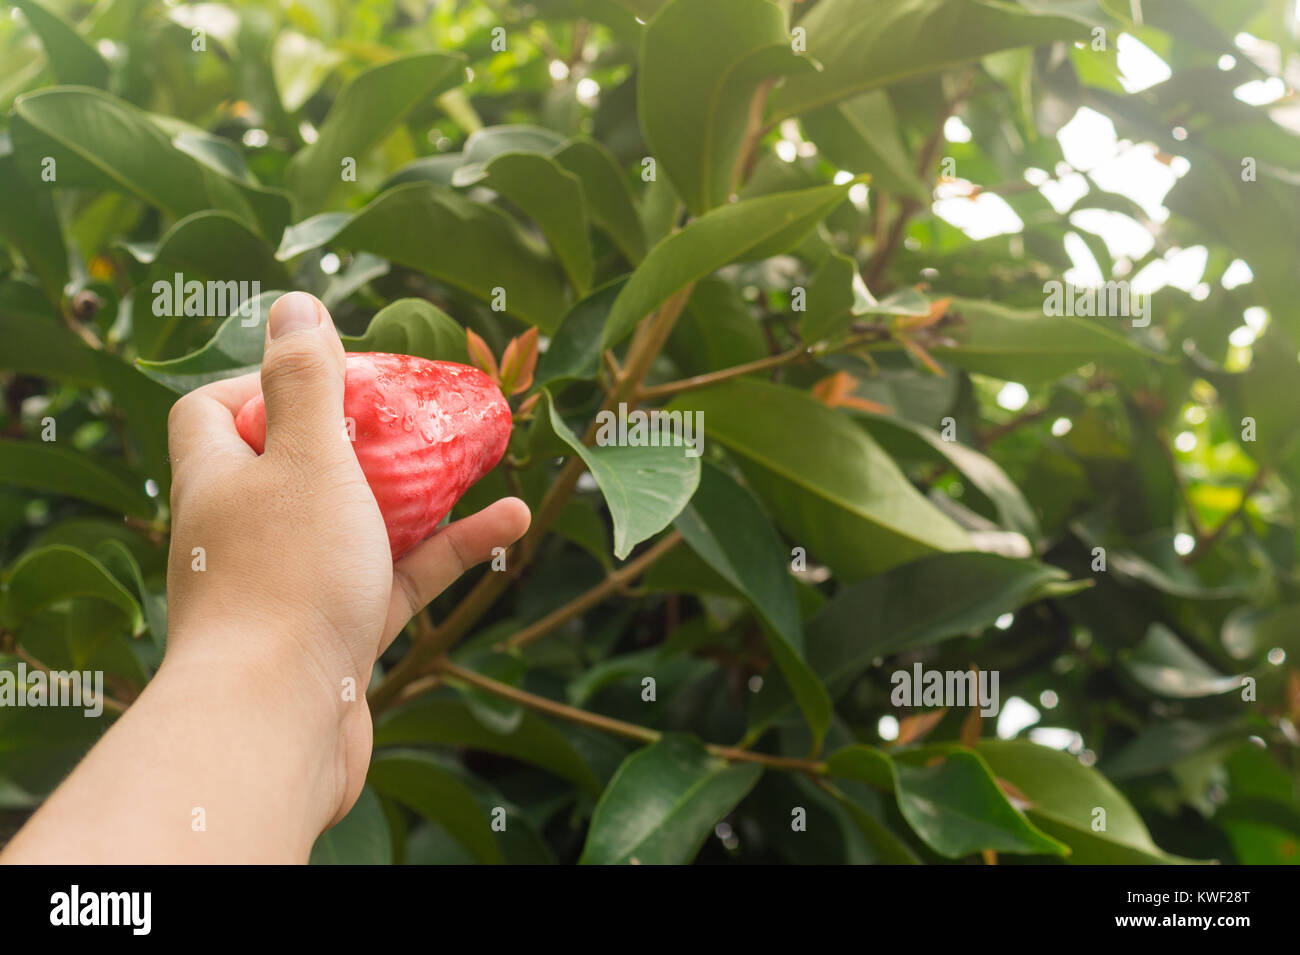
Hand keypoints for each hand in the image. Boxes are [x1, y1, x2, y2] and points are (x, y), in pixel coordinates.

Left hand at [163, 291, 529, 825]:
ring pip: (360, 520)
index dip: (264, 379)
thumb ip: (304, 379)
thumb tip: (294, 303)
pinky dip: (449, 548)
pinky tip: (510, 520)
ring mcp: (294, 585)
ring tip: (478, 452)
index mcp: (220, 479)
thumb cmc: (286, 580)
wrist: (277, 727)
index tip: (330, 372)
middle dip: (365, 433)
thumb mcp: (306, 457)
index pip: (215, 408)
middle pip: (300, 462)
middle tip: (419, 411)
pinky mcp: (339, 633)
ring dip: (420, 489)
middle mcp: (248, 530)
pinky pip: (399, 576)